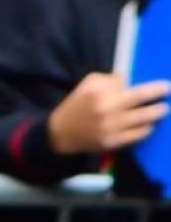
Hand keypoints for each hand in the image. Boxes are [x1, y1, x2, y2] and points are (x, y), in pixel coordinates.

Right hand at [47, 71, 170, 157]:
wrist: (61, 133)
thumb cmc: (77, 103)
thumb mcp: (89, 83)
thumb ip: (110, 79)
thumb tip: (130, 81)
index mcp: (102, 94)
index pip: (131, 88)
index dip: (152, 87)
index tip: (165, 86)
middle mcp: (108, 111)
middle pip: (141, 101)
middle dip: (157, 97)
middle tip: (167, 94)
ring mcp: (110, 128)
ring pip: (141, 120)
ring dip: (155, 114)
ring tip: (163, 110)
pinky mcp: (111, 142)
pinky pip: (135, 136)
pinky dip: (145, 130)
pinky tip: (150, 125)